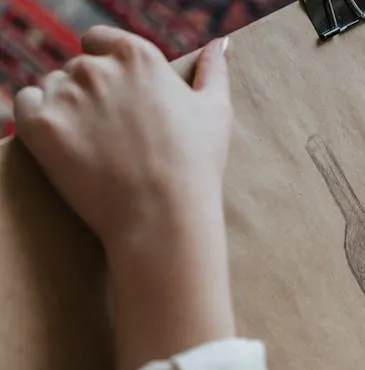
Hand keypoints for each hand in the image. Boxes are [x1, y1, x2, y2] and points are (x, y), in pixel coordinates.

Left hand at [13, 28, 235, 369]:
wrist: (163, 216)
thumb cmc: (195, 166)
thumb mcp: (216, 112)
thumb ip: (214, 71)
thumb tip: (222, 44)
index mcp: (137, 56)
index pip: (101, 40)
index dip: (109, 69)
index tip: (120, 99)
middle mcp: (97, 67)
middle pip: (78, 67)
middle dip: (91, 93)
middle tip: (114, 135)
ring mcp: (65, 94)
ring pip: (52, 87)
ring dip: (65, 107)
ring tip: (96, 146)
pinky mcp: (40, 124)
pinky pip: (24, 105)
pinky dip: (39, 120)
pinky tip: (67, 145)